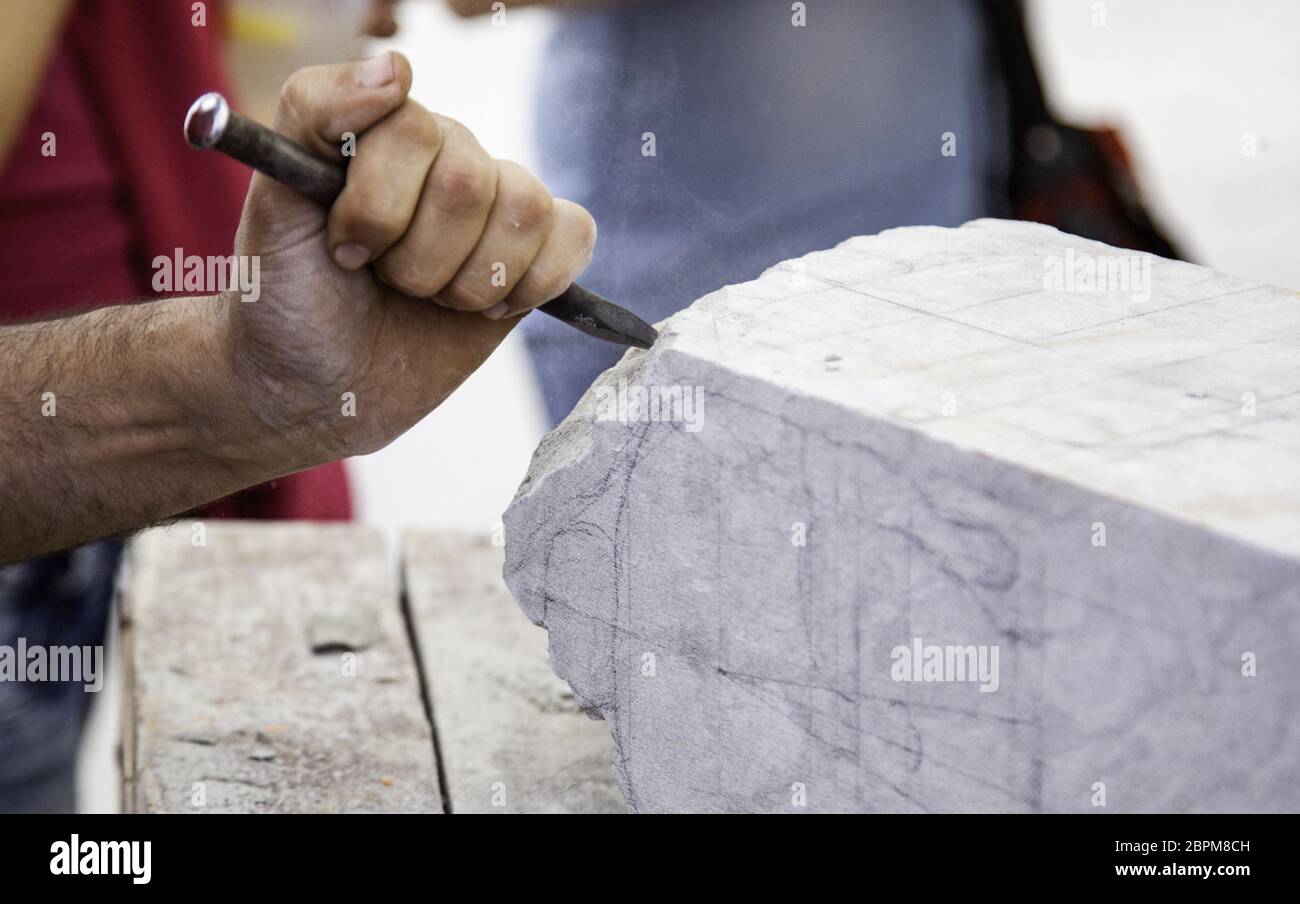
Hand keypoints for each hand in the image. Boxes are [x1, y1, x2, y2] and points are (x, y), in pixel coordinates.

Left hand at [224, 52, 595, 464]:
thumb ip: (314, 111)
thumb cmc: (288, 296)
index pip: (415, 131)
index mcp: (384, 132)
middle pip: (472, 182)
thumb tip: (396, 64)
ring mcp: (493, 206)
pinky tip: (484, 307)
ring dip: (467, 282)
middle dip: (419, 259)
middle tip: (383, 282)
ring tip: (427, 298)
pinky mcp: (533, 256)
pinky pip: (575, 235)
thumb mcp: (271, 204)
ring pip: (525, 211)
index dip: (379, 206)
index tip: (343, 250)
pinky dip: (535, 282)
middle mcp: (445, 157)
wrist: (315, 386)